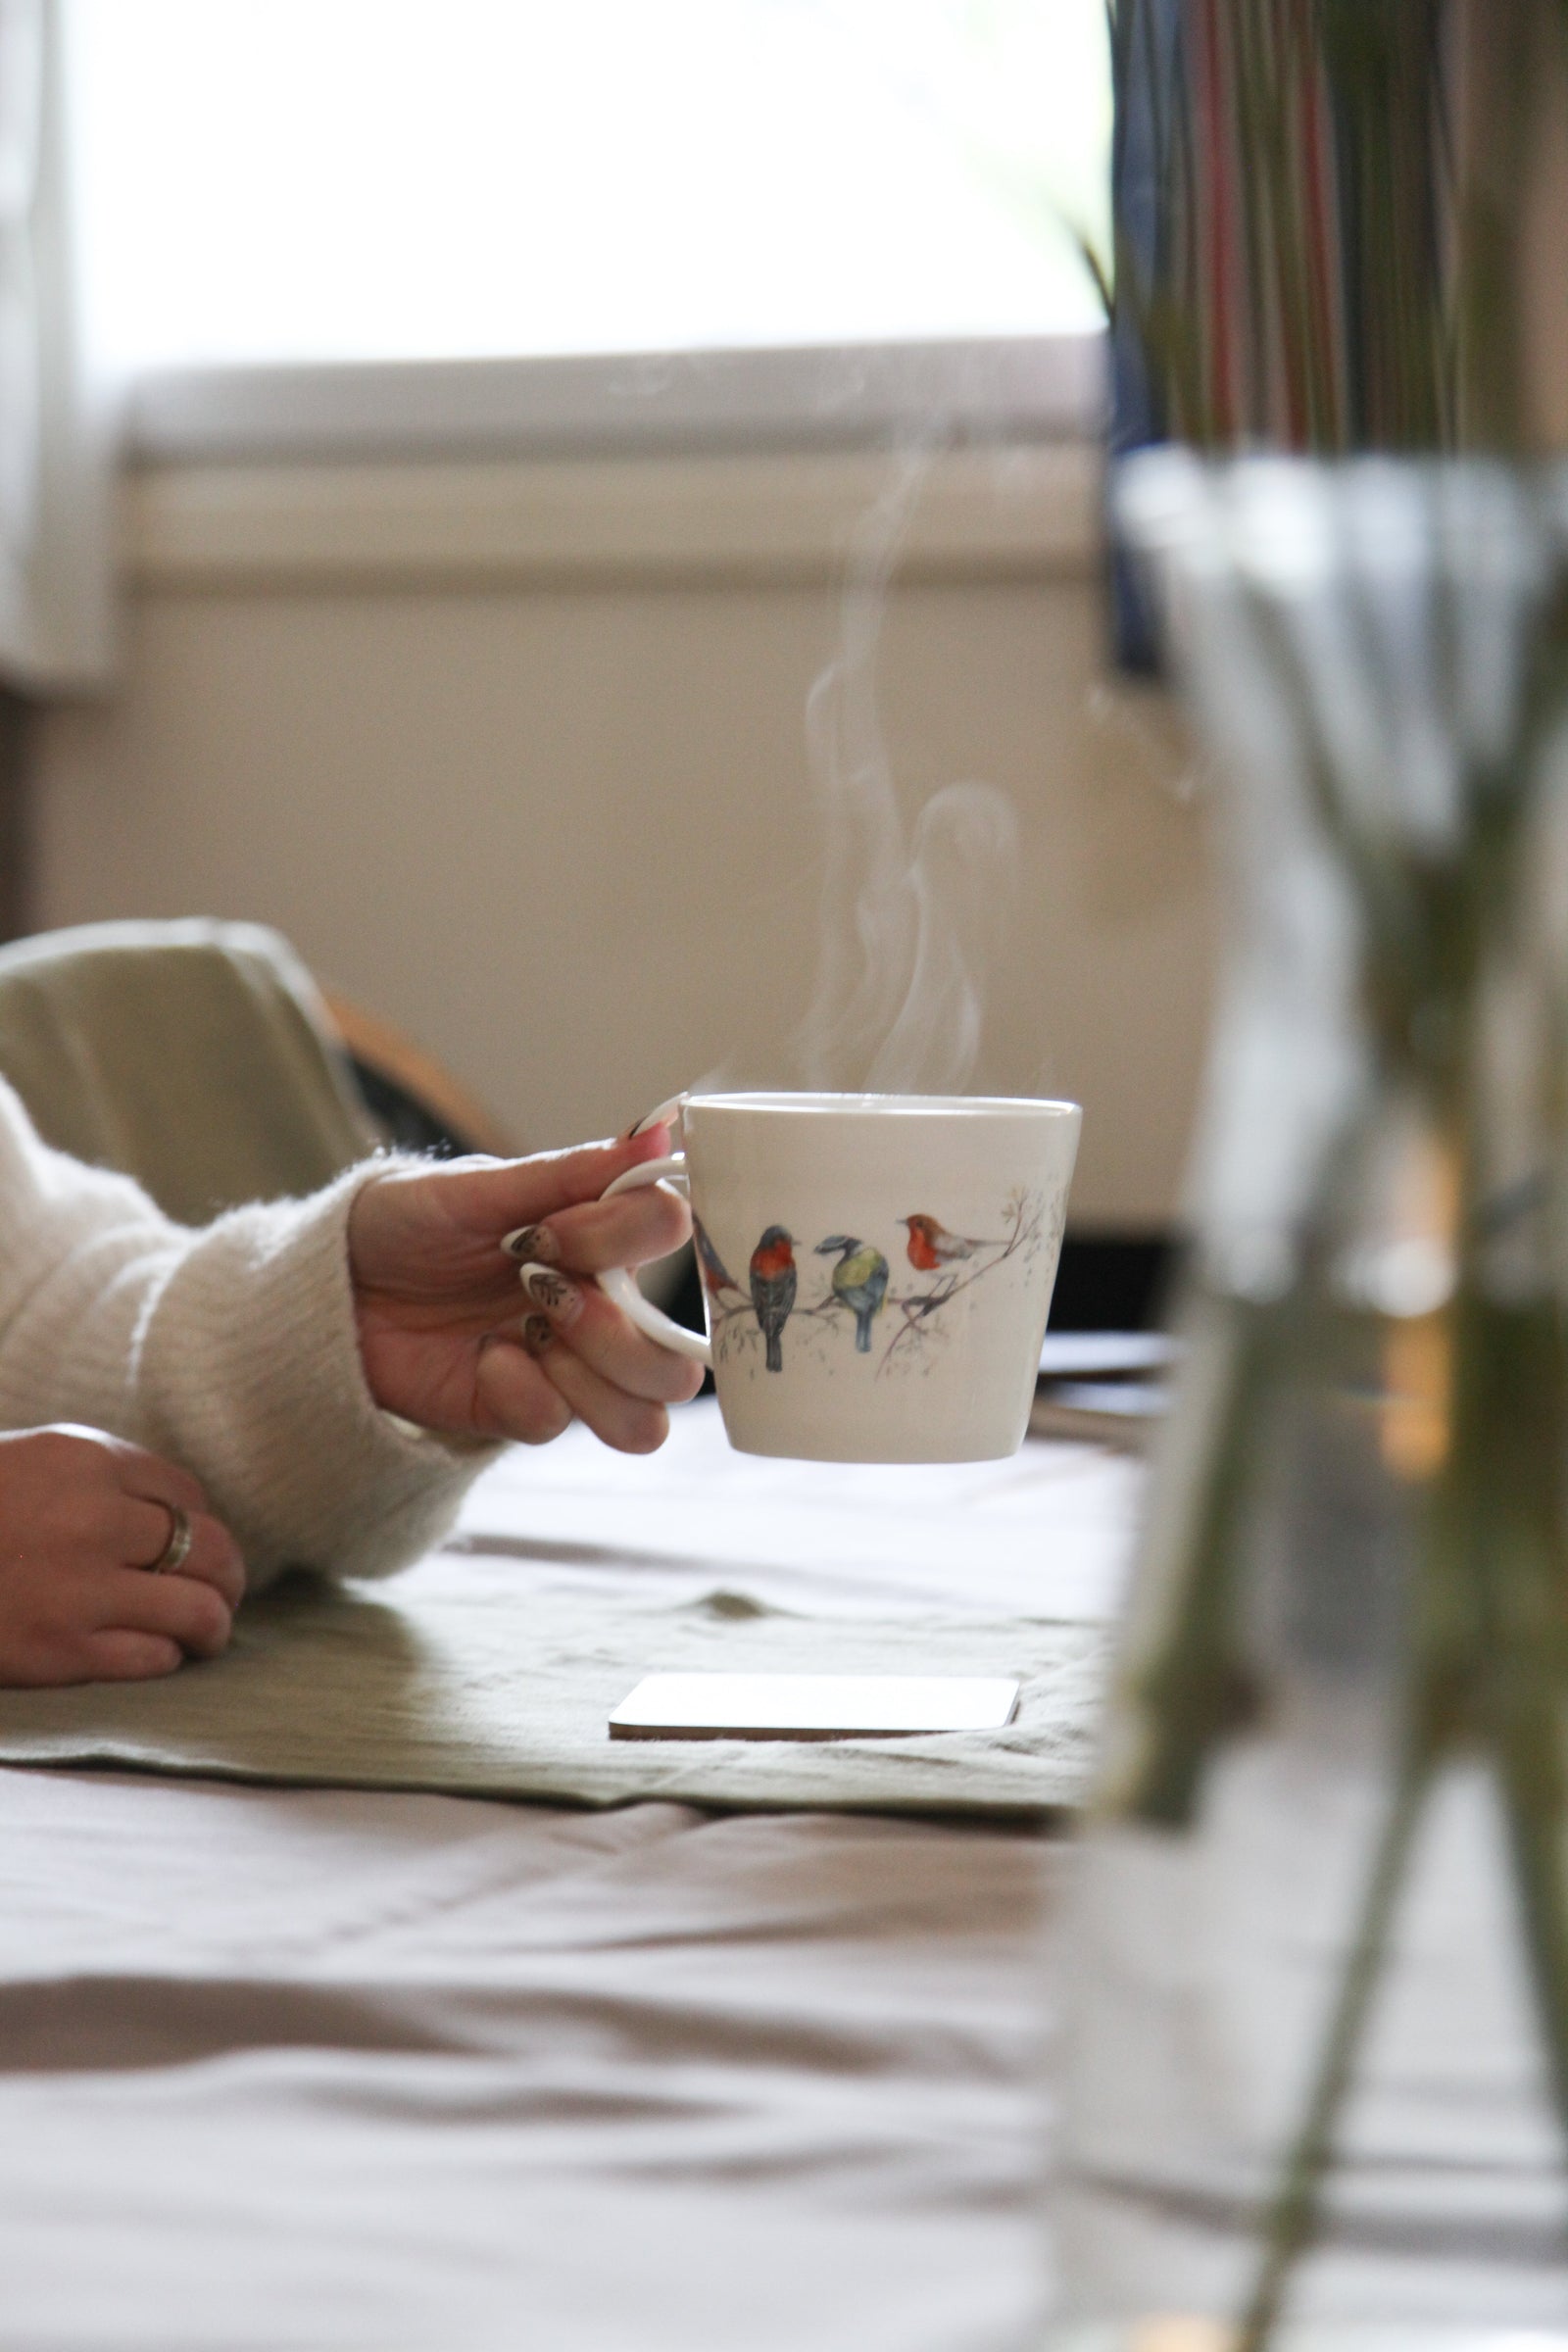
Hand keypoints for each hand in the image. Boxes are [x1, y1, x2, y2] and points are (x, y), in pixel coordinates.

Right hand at [0, 1426, 244, 1686]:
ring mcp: (80, 1587)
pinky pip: (153, 1656)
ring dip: (213, 1623)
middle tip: (226, 1592)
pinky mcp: (62, 1651)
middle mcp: (93, 1518)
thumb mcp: (27, 1465)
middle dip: (229, 1574)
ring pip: (198, 1607)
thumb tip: (174, 1511)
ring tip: (208, 1632)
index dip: (203, 1522)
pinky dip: (166, 1657)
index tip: (200, 1543)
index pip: (187, 1491)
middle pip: (210, 1546)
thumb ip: (95, 1477)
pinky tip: (157, 1655)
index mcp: (84, 1461)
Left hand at [347, 1127, 702, 1452]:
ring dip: (590, 1375)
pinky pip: (556, 1425)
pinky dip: (519, 1391)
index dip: (625, 1237)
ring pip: (645, 1418)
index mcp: (602, 1240)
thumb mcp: (481, 1187)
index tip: (550, 1228)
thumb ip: (574, 1172)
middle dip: (618, 1333)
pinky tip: (482, 1361)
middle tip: (542, 1295)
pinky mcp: (521, 1411)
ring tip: (529, 1336)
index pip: (673, 1238)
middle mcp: (603, 1310)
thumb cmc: (408, 1220)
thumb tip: (661, 1131)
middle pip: (681, 1363)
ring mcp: (568, 1369)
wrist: (334, 1282)